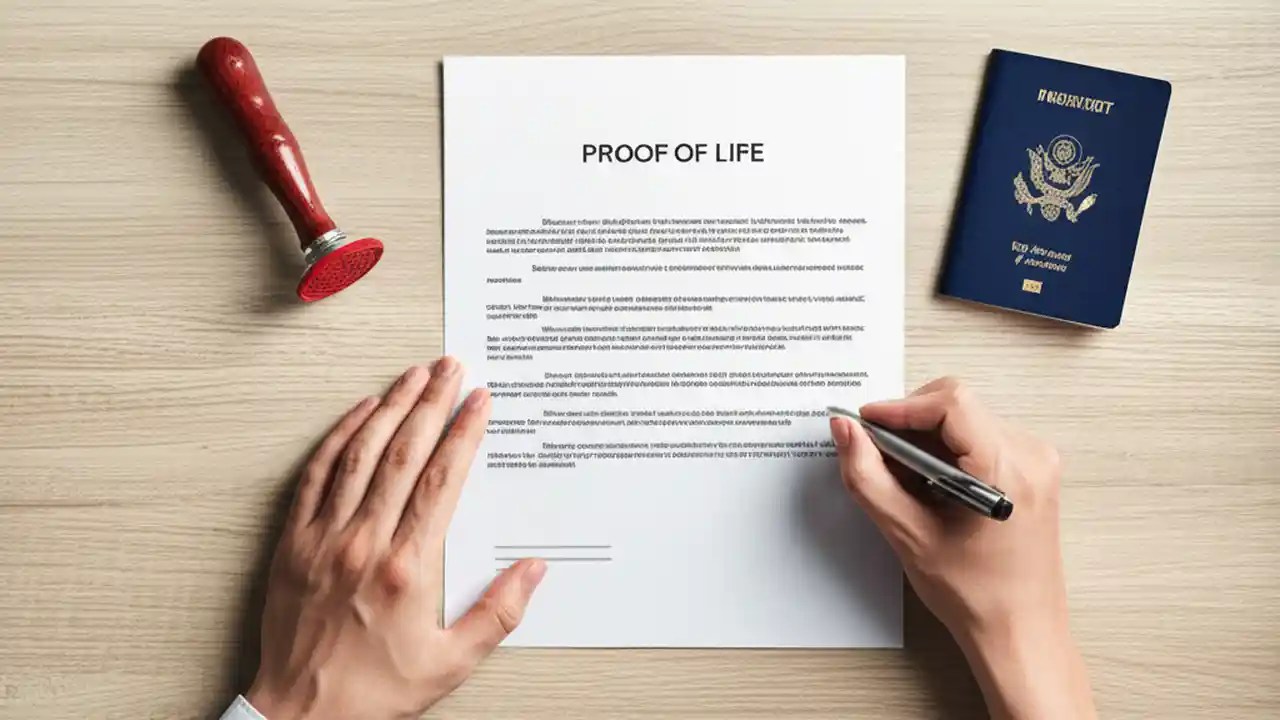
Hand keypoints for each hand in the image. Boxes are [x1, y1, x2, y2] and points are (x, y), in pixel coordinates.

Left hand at [247, 358, 546, 719]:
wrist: (300, 714)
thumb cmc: (373, 692)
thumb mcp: (451, 663)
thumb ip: (498, 612)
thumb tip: (533, 569)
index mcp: (408, 567)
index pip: (443, 479)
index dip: (464, 432)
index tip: (479, 401)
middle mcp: (364, 543)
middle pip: (403, 453)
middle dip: (431, 402)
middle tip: (450, 368)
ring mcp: (323, 538)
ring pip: (359, 454)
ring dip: (388, 407)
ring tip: (411, 376)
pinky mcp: (292, 544)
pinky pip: (316, 476)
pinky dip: (338, 438)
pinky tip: (357, 414)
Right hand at [829, 377, 1094, 719]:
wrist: (1021, 632)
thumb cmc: (977, 596)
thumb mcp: (909, 536)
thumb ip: (869, 477)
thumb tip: (846, 431)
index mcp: (1008, 470)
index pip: (950, 402)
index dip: (900, 407)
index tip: (866, 424)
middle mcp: (1030, 456)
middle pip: (956, 405)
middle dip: (909, 423)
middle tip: (878, 455)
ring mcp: (1036, 461)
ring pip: (965, 419)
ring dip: (926, 439)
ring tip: (906, 482)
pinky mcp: (1031, 469)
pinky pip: (980, 436)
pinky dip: (945, 451)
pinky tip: (930, 487)